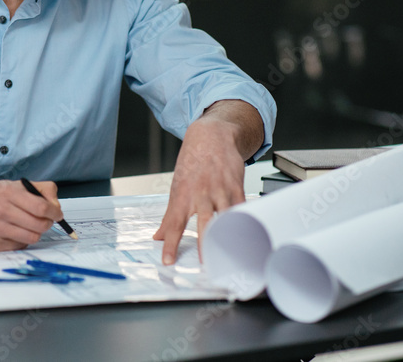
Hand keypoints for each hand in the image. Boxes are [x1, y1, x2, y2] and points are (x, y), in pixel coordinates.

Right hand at [0, 179, 63, 250]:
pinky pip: (19, 246)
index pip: (41, 206)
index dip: (54, 212)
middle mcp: (0, 209)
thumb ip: (40, 190)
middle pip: (39, 224)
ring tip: (28, 227)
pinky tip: (13, 233)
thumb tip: (56, 206)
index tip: (58, 215)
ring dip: (35, 233)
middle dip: (47, 224)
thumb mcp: (13, 186)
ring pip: (32, 237)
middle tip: (44, 221)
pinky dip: (21, 241)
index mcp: (8, 192)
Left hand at [154, 100, 262, 264]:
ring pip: (225, 218)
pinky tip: (245, 237)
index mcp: (182, 195)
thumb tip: (157, 237)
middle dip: (204, 245)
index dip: (170, 243)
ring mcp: (221, 190)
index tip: (168, 261)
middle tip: (205, 264)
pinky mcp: (237, 188)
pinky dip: (244, 223)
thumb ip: (169, 215)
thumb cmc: (193, 163)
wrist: (211, 137)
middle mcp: (201, 193)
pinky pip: (242, 209)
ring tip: (229, 257)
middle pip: (203, 224)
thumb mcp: (177, 187)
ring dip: (227, 237)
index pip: (173, 223)